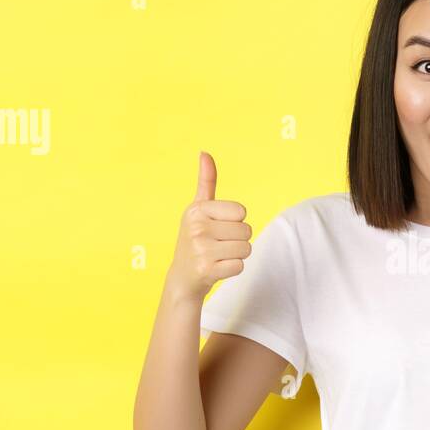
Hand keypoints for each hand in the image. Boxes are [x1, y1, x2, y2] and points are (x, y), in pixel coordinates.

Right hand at [166, 151, 252, 301]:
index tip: (217, 228)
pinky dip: (233, 269)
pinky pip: (240, 266)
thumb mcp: (198, 209)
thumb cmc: (196, 239)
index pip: (241, 212)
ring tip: (218, 256)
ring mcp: (200, 249)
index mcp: (197, 210)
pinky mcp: (206, 270)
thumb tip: (204, 152)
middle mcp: (197, 227)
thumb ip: (206, 182)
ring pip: (246, 248)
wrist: (182, 277)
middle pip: (246, 231)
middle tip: (218, 245)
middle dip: (238, 240)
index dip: (236, 222)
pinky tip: (217, 269)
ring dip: (237, 255)